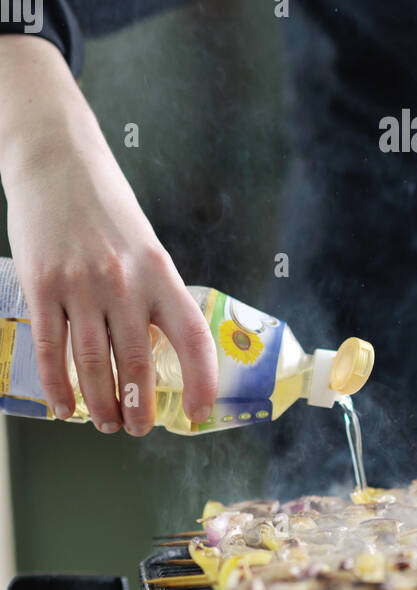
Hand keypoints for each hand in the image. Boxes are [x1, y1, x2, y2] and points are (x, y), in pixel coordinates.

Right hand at [0, 37, 218, 434]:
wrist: (55, 161)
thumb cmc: (103, 204)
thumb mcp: (143, 244)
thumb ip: (150, 290)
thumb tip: (157, 344)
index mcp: (159, 271)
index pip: (191, 336)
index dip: (200, 379)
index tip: (199, 411)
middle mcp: (125, 282)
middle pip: (138, 361)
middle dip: (138, 406)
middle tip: (135, 429)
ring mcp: (81, 286)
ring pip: (93, 364)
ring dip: (100, 403)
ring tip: (104, 423)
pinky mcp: (42, 286)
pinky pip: (51, 349)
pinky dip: (57, 385)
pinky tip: (64, 405)